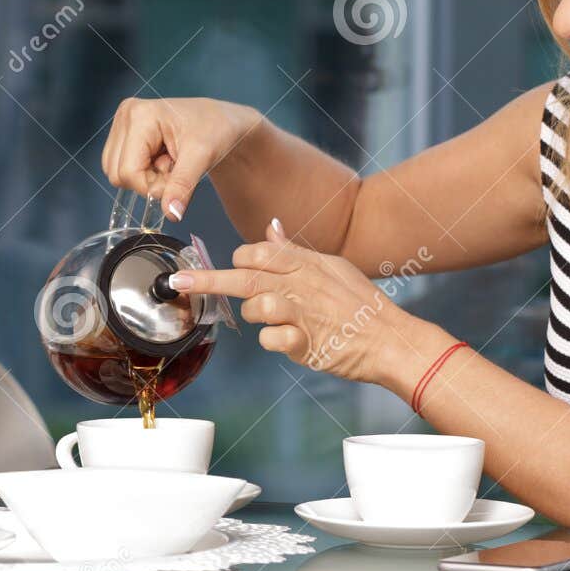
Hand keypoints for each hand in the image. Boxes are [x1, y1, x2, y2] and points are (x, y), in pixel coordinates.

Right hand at [102, 96, 260, 220]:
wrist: (221, 121)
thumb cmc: (215, 129)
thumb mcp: (202, 157)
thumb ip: (183, 185)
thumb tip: (171, 213)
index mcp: (141, 115)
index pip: (128, 171)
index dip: (151, 186)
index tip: (176, 176)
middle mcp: (126, 115)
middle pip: (118, 174)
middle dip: (148, 182)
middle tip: (174, 169)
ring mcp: (122, 124)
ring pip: (117, 174)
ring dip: (145, 179)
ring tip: (169, 163)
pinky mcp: (123, 134)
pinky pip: (121, 168)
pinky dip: (142, 173)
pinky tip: (161, 160)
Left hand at [168, 219, 420, 385]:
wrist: (392, 340)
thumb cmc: (362, 304)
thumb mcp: (333, 267)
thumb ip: (296, 250)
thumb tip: (271, 228)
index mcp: (306, 263)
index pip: (257, 251)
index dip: (239, 259)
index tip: (231, 266)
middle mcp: (301, 283)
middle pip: (244, 275)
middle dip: (206, 279)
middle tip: (177, 281)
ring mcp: (302, 312)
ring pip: (255, 306)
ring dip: (257, 316)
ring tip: (278, 322)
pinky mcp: (305, 342)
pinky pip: (271, 340)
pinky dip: (274, 342)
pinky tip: (291, 341)